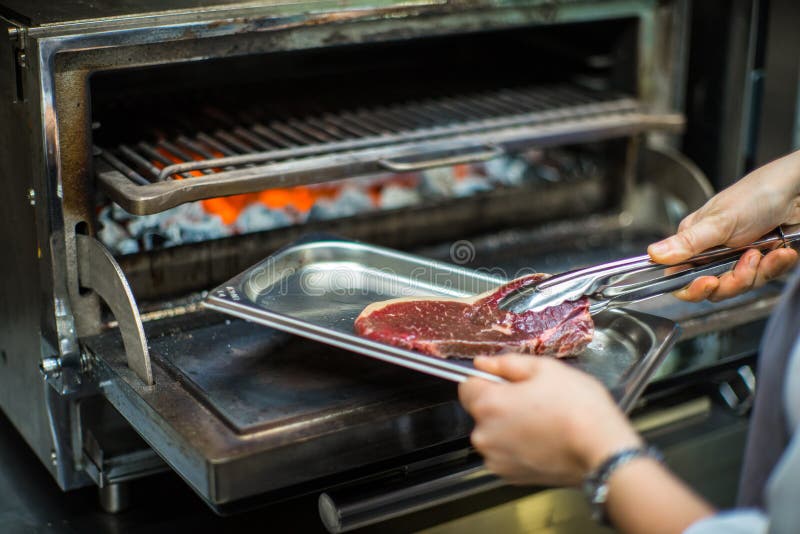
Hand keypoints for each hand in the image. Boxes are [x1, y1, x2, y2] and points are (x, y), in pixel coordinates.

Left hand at [458, 355, 640, 485]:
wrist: (602, 451)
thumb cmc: (577, 407)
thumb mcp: (545, 369)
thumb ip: (507, 363)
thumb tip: (483, 363)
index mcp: (488, 404)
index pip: (466, 385)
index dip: (487, 379)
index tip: (508, 381)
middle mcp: (483, 435)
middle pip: (481, 411)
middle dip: (500, 403)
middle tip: (534, 400)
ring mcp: (496, 459)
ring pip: (493, 433)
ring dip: (508, 426)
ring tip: (542, 421)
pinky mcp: (510, 477)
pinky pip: (504, 453)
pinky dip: (517, 447)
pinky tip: (543, 440)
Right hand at [648, 151, 799, 301]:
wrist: (799, 191)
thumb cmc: (758, 195)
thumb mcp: (720, 222)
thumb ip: (688, 243)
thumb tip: (653, 254)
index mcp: (694, 241)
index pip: (681, 277)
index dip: (693, 287)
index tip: (708, 283)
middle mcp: (713, 252)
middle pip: (713, 287)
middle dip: (734, 280)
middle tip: (748, 260)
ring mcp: (737, 257)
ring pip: (739, 286)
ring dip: (757, 271)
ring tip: (766, 250)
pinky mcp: (760, 261)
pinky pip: (763, 278)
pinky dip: (775, 266)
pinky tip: (781, 251)